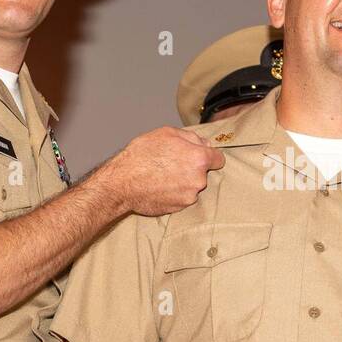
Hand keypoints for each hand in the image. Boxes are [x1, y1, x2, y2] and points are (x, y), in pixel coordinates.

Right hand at [102, 126, 224, 215]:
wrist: (122, 182)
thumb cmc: (141, 155)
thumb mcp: (166, 133)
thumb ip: (191, 137)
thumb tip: (204, 143)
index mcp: (199, 159)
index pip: (219, 159)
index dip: (209, 156)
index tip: (202, 157)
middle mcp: (198, 180)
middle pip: (203, 173)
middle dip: (192, 169)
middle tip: (172, 164)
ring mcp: (189, 196)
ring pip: (192, 186)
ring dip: (183, 182)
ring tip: (163, 176)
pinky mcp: (179, 208)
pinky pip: (182, 198)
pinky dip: (174, 193)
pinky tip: (160, 186)